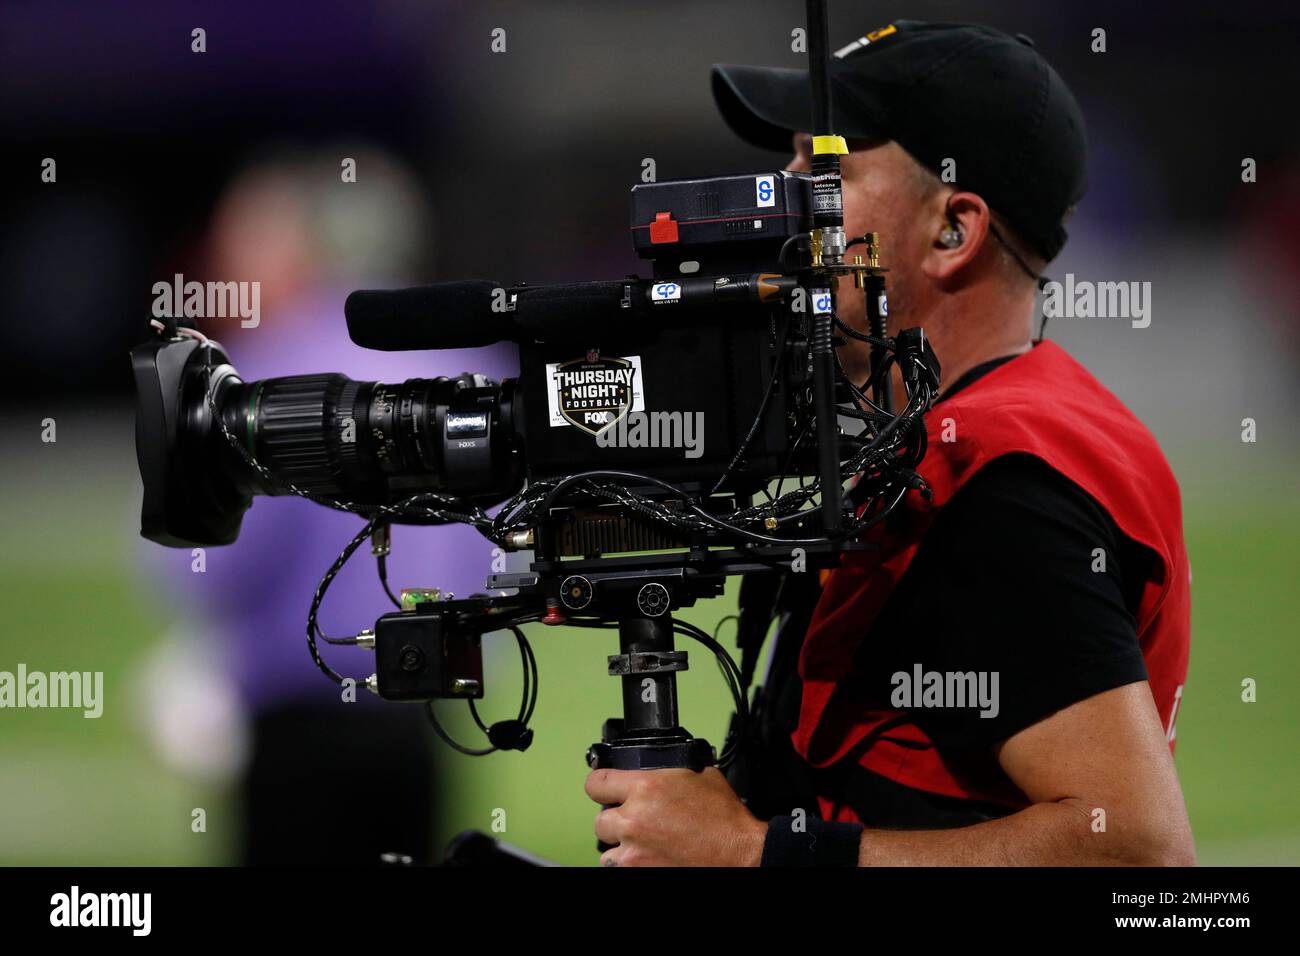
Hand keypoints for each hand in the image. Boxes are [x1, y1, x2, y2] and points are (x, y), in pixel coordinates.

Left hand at [584, 766, 766, 866]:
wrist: (740, 854)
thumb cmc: (726, 821)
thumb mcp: (701, 776)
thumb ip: (673, 772)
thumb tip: (664, 769)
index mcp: (646, 787)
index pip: (596, 783)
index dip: (600, 785)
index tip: (603, 789)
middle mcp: (634, 819)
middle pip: (599, 820)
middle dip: (615, 820)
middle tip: (632, 822)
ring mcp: (634, 851)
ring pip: (606, 850)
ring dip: (621, 846)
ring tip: (642, 844)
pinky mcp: (638, 872)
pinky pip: (619, 869)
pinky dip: (629, 865)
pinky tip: (647, 858)